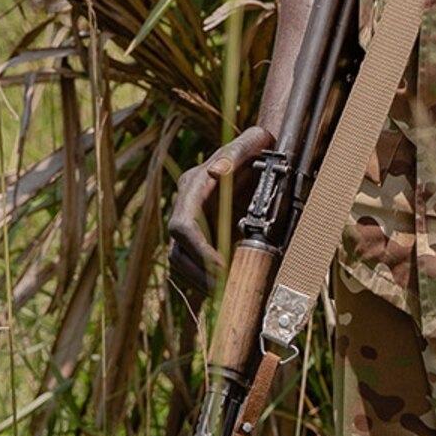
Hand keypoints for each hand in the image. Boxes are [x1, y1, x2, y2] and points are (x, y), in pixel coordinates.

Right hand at [165, 125, 271, 298]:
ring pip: (181, 262)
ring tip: (229, 294)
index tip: (222, 267)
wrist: (258, 153)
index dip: (199, 250)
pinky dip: (208, 279)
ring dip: (201, 282)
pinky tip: (231, 286)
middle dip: (199, 275)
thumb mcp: (253, 142)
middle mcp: (187, 206)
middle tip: (227, 291)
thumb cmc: (258, 148)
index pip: (183, 226)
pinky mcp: (203, 234)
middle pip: (177, 251)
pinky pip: (194, 265)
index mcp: (194, 186)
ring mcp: (193, 221)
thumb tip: (218, 169)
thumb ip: (237, 152)